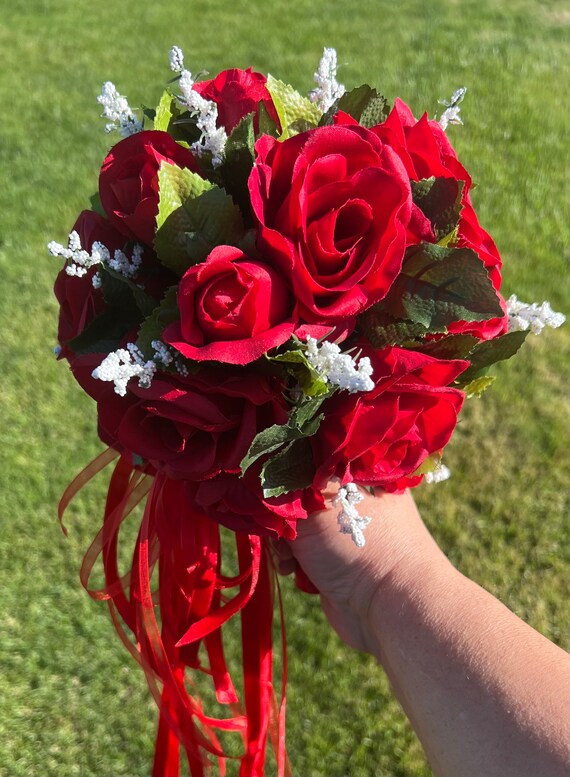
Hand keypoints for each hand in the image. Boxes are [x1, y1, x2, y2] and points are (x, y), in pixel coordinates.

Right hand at [273, 483, 446, 651]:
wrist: (385, 611)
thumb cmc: (359, 546)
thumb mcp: (321, 504)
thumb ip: (291, 487)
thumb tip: (266, 475)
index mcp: (360, 475)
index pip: (313, 462)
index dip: (289, 474)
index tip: (273, 489)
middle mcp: (353, 501)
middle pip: (299, 497)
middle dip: (283, 516)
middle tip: (281, 531)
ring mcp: (343, 534)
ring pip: (295, 527)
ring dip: (284, 543)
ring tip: (288, 558)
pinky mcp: (332, 563)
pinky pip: (299, 553)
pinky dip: (292, 561)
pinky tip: (292, 570)